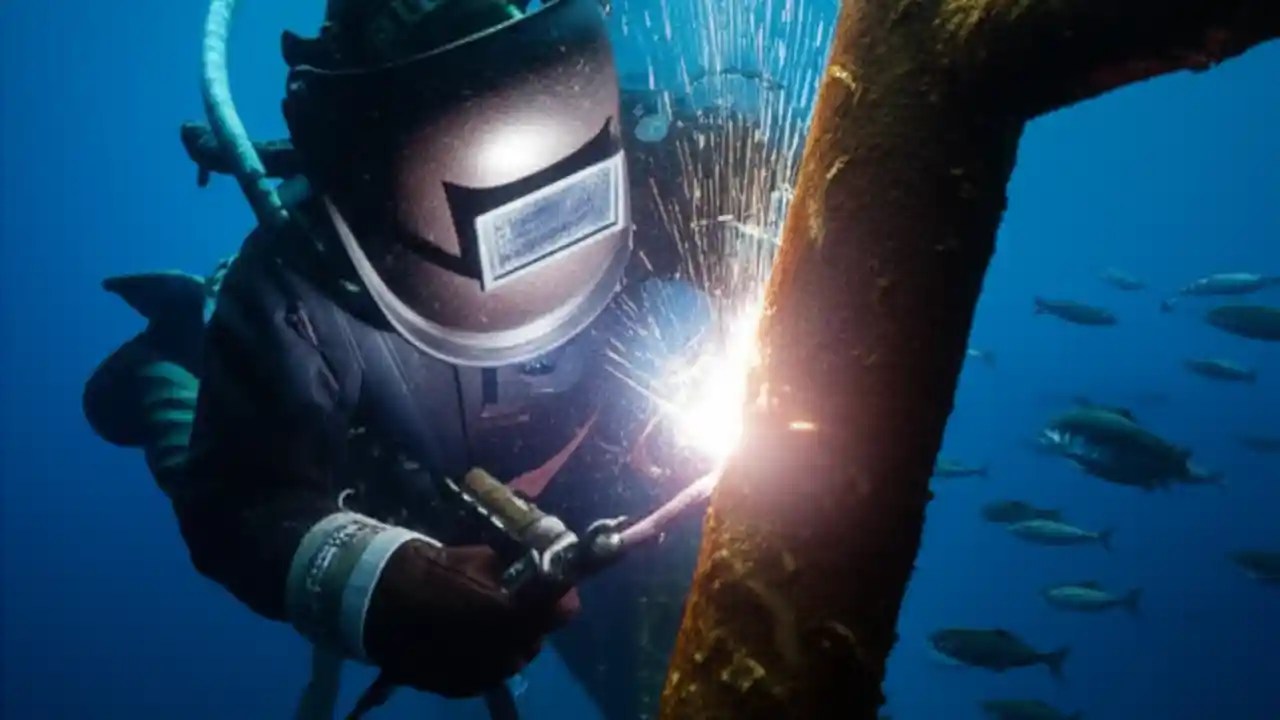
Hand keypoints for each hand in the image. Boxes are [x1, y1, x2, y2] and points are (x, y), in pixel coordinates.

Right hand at [363, 541, 578, 697]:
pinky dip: (487, 657)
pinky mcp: (460, 688)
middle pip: (534, 639)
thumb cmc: (429, 572)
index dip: (560, 600)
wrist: (376, 602)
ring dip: (510, 641)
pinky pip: (488, 672)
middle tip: (514, 603)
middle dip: (530, 621)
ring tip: (489, 622)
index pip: (557, 611)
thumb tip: (542, 573)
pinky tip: (470, 640)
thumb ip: (515, 571)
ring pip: (512, 659)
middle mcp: (501, 652)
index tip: (560, 591)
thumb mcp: (478, 559)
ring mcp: (481, 674)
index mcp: (509, 616)